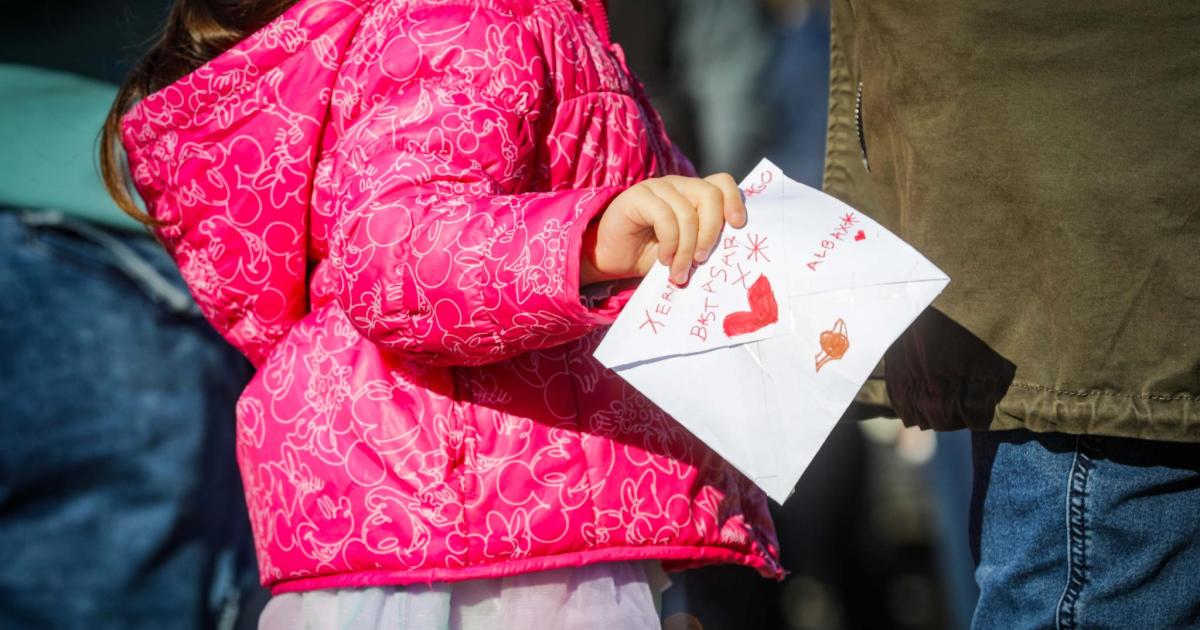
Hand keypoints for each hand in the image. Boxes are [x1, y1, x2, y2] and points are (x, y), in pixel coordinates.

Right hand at [581, 174, 746, 285]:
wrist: (611, 258)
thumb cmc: (650, 255)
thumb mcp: (685, 250)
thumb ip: (704, 243)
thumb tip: (730, 253)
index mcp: (694, 194)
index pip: (722, 183)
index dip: (734, 201)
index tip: (738, 226)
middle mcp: (678, 185)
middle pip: (710, 195)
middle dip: (710, 232)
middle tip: (701, 260)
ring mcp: (658, 187)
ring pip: (687, 212)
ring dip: (686, 248)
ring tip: (679, 271)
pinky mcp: (638, 195)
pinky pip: (665, 216)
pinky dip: (669, 243)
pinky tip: (663, 259)